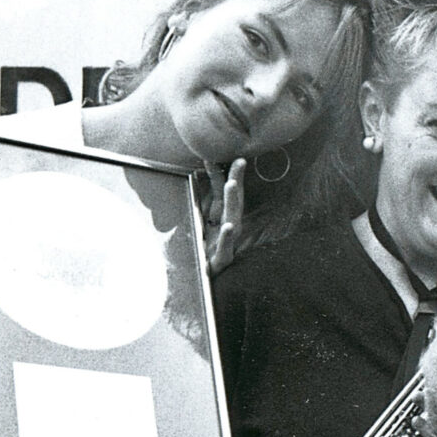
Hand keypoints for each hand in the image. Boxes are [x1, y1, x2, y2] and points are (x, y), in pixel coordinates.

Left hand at [202, 159, 246, 273]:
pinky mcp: (222, 260)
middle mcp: (228, 228)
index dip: (223, 173)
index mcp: (220, 217)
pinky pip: (226, 247)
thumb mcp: (198, 223)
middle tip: (239, 162)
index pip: (223, 192)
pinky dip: (227, 237)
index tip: (221, 154)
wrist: (200, 282)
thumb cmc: (201, 252)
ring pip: (233, 219)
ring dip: (233, 201)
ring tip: (232, 185)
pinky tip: (229, 226)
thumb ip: (200, 201)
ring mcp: (227, 244)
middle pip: (233, 201)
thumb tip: (196, 175)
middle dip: (236, 180)